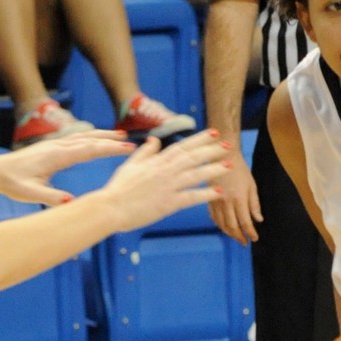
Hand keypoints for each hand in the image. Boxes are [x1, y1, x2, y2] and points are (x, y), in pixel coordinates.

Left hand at [0, 129, 135, 203]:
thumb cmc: (13, 183)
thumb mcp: (30, 194)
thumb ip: (49, 198)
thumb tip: (69, 202)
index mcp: (56, 156)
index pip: (88, 150)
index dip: (109, 149)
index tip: (126, 149)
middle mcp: (57, 147)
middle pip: (89, 139)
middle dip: (111, 141)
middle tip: (131, 143)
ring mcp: (55, 145)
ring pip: (83, 136)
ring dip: (102, 135)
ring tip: (120, 137)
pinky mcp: (52, 147)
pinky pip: (76, 138)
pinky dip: (91, 137)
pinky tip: (97, 139)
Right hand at [100, 129, 228, 232]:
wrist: (110, 208)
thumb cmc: (118, 188)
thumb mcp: (130, 165)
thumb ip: (145, 152)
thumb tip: (155, 140)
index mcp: (156, 161)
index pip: (182, 146)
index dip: (200, 139)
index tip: (214, 133)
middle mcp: (164, 171)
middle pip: (192, 157)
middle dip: (212, 150)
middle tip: (228, 145)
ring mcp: (167, 186)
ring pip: (195, 174)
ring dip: (214, 169)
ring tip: (229, 165)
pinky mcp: (168, 203)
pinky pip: (190, 197)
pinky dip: (204, 194)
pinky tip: (218, 192)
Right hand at [206, 155, 261, 244]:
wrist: (222, 157)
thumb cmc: (240, 170)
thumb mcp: (252, 185)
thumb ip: (255, 204)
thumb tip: (258, 220)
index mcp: (239, 199)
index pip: (245, 222)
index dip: (250, 233)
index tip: (255, 238)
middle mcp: (226, 203)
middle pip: (232, 227)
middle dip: (239, 237)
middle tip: (245, 242)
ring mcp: (216, 202)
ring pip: (222, 225)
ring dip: (229, 233)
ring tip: (236, 237)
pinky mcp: (209, 200)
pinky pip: (213, 218)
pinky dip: (219, 225)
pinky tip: (224, 227)